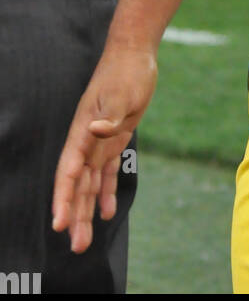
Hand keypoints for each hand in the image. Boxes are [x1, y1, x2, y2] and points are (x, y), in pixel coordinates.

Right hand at [52, 46, 157, 251]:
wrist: (135, 54)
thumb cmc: (126, 72)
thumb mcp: (122, 94)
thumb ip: (110, 117)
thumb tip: (97, 132)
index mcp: (83, 131)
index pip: (69, 171)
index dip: (64, 198)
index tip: (60, 224)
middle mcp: (87, 140)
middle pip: (77, 185)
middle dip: (75, 215)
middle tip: (77, 246)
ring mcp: (100, 140)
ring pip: (89, 183)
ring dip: (87, 211)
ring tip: (85, 241)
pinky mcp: (115, 138)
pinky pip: (107, 171)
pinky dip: (105, 191)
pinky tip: (105, 213)